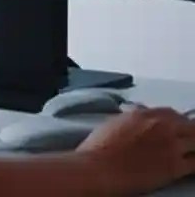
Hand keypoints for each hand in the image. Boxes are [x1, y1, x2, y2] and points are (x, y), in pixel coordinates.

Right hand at [76, 107, 194, 193]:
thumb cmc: (98, 147)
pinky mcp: (175, 166)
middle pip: (190, 126)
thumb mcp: (113, 123)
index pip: (171, 113)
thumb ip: (129, 118)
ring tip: (189, 153)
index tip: (176, 128)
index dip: (177, 121)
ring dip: (193, 147)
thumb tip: (134, 114)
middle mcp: (162, 126)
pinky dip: (194, 162)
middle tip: (187, 141)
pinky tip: (190, 166)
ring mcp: (171, 146)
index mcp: (145, 114)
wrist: (99, 168)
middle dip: (190, 133)